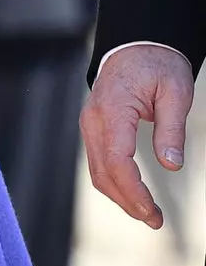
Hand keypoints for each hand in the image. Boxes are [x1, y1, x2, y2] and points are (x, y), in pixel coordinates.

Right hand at [81, 42, 194, 228]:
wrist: (136, 45)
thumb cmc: (158, 64)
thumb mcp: (176, 91)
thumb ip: (172, 128)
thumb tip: (172, 164)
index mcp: (112, 110)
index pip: (117, 161)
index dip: (134, 190)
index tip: (153, 210)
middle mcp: (93, 121)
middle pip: (102, 173)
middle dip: (128, 202)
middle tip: (156, 220)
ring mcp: (89, 126)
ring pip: (97, 173)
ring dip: (120, 197)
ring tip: (148, 214)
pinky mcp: (94, 130)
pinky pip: (98, 163)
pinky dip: (115, 183)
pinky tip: (134, 195)